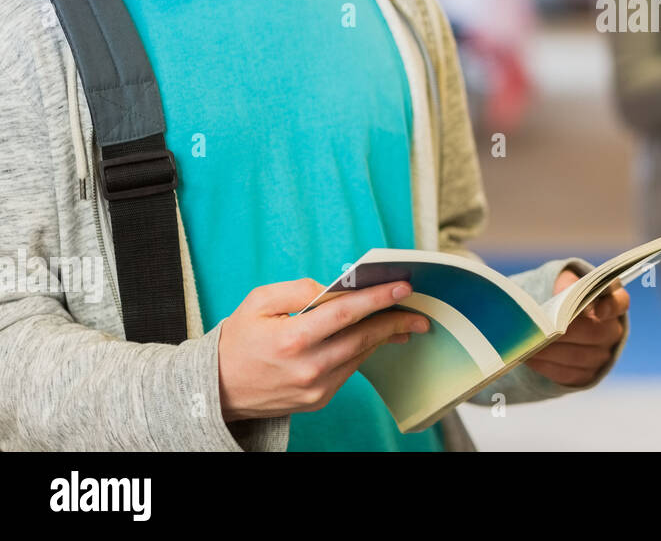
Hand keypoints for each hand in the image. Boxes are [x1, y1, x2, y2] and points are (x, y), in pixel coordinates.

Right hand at [217, 278, 429, 422]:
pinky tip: (376, 338)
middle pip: (363, 337)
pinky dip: (363, 351)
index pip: (346, 313)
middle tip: (419, 309)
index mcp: (292, 338)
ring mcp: (315, 388)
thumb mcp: (258, 302)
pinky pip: (350, 369)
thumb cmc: (238, 340)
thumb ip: (299, 289)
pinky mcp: (319, 399)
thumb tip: (334, 288)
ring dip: (384, 336)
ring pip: (360, 354)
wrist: (217, 390)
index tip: (403, 286)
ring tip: (405, 321)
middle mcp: (308, 366)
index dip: (378, 298)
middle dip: (395, 320)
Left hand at [524, 269, 629, 386]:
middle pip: (596, 333)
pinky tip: (531, 358)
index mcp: (612, 303)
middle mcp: (612, 331)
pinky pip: (569, 373)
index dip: (610, 306)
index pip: (619, 302)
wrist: (559, 322)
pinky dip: (547, 366)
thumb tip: (561, 297)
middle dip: (567, 331)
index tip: (598, 310)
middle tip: (543, 329)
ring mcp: (602, 356)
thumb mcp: (566, 285)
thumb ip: (567, 287)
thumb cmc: (564, 298)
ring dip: (552, 351)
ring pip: (580, 356)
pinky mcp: (587, 375)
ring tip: (529, 345)